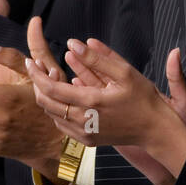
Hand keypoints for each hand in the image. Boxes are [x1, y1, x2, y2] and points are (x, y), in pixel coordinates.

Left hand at [26, 37, 185, 149]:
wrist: (154, 129)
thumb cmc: (142, 98)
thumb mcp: (124, 72)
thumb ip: (96, 58)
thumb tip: (71, 43)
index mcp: (91, 102)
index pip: (51, 88)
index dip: (37, 74)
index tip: (31, 61)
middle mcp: (83, 121)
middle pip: (45, 103)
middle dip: (37, 84)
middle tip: (37, 67)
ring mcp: (83, 134)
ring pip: (51, 114)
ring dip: (47, 96)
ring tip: (50, 78)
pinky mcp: (86, 141)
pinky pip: (62, 124)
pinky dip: (57, 109)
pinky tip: (63, 97)